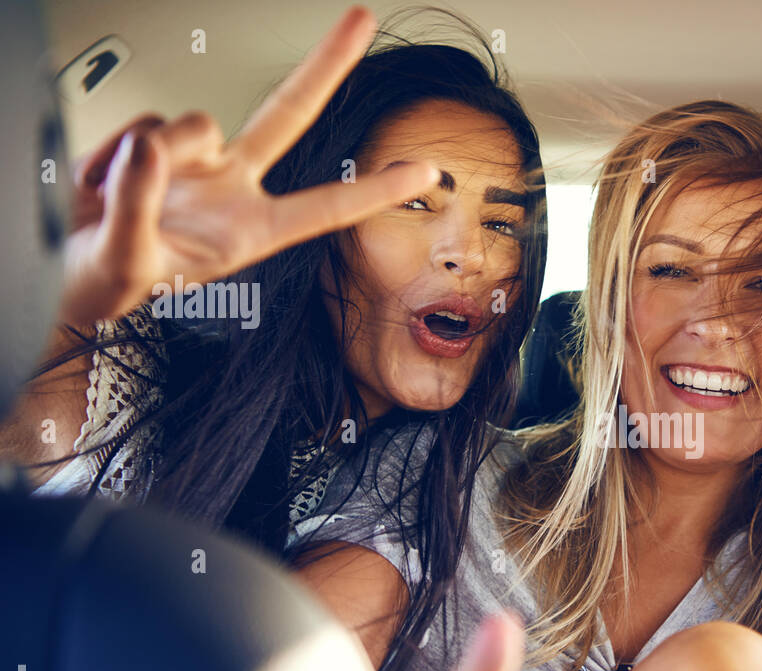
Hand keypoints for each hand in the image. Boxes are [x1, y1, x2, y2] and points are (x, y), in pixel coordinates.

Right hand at [58, 5, 437, 328]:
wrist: (67, 270)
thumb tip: (153, 145)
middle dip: (326, 63)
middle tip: (362, 19)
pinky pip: (143, 124)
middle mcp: (234, 185)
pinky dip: (114, 153)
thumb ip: (139, 204)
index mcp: (251, 230)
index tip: (424, 172)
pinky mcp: (158, 142)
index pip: (327, 206)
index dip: (377, 189)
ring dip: (149, 159)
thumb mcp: (129, 260)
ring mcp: (197, 160)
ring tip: (117, 202)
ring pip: (191, 122)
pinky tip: (103, 184)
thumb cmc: (109, 284)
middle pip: (289, 113)